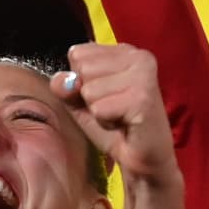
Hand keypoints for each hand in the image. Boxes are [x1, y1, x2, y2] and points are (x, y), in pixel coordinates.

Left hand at [55, 44, 175, 188]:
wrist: (142, 157)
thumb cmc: (114, 124)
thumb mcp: (80, 101)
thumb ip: (65, 85)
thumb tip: (64, 80)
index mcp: (126, 51)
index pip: (78, 53)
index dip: (82, 79)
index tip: (106, 94)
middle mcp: (139, 57)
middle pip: (83, 68)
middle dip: (89, 94)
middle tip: (114, 106)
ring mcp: (144, 76)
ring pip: (89, 89)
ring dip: (98, 110)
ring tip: (120, 115)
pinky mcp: (143, 99)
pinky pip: (99, 108)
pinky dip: (106, 122)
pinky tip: (125, 124)